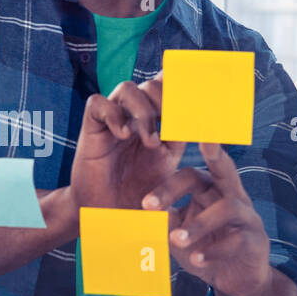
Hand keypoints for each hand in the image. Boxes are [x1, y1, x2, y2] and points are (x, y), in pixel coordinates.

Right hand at [70, 76, 185, 210]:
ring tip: (150, 142)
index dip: (181, 79)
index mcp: (158, 122)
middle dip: (166, 101)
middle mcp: (135, 117)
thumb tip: (205, 119)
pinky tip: (123, 135)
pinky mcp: (92, 129)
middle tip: (170, 131)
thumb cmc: (140, 195)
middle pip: (152, 84)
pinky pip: (97, 103)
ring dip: (144, 111)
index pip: (168, 86)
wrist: (110, 216)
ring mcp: (113, 121)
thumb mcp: (169, 165)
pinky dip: (112, 114)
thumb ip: (181, 138)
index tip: (198, 90)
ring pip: (127, 88)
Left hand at [142, 142, 270, 295]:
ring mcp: (248, 217)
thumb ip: (163, 222)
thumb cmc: (204, 249)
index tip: (147, 197)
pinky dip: (214, 250)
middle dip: (213, 154)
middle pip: (222, 170)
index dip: (169, 185)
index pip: (191, 175)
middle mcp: (232, 197)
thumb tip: (140, 214)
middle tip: (204, 141)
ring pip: (227, 209)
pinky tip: (196, 260)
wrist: (235, 281)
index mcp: (211, 191)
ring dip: (199, 225)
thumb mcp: (179, 234)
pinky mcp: (256, 240)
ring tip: (176, 240)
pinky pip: (237, 240)